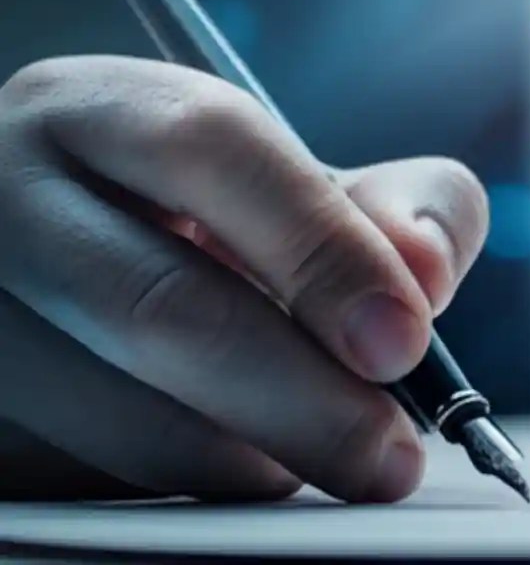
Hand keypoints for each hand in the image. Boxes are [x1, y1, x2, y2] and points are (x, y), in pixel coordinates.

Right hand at [0, 56, 487, 502]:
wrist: (68, 260)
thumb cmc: (207, 224)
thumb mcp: (302, 185)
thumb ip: (395, 209)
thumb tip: (424, 273)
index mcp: (96, 109)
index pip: (209, 148)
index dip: (321, 247)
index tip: (403, 342)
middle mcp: (6, 197)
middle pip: (156, 302)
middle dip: (299, 396)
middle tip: (387, 456)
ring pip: (113, 414)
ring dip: (243, 458)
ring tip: (315, 459)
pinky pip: (82, 475)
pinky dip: (186, 484)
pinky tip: (236, 463)